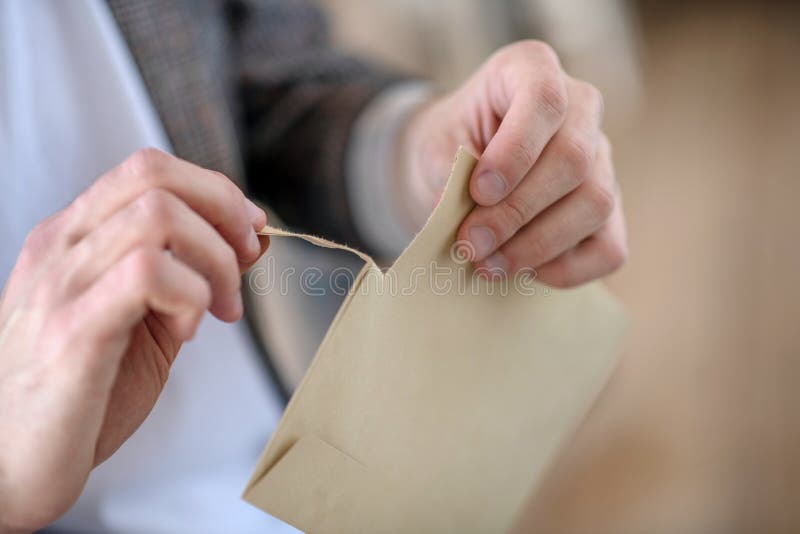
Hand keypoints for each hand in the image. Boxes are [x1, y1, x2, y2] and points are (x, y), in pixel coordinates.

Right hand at [0, 149, 268, 532]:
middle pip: (154, 174)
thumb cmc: (83, 394)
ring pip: (158, 215)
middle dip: (222, 210)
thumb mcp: (148, 320)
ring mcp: (61, 284)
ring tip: (218, 309)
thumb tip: (254, 238)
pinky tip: (187, 330)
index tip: (249, 231)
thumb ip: (193, 275)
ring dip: (213, 259)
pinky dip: (190, 294)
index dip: (214, 190)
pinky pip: (147, 273)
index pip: (149, 169)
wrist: (11, 466)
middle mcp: (62, 248)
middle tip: (245, 262)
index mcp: (75, 238)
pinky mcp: (72, 330)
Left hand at [399, 41, 626, 286]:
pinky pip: (609, 248)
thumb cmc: (449, 147)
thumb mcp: (435, 146)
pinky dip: (565, 269)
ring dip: (536, 245)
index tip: (479, 191)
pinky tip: (523, 271)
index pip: (544, 99)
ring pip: (595, 204)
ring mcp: (602, 159)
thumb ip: (449, 172)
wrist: (457, 169)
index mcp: (532, 69)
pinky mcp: (610, 211)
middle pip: (573, 160)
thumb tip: (463, 218)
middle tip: (471, 244)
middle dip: (517, 212)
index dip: (515, 151)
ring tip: (487, 264)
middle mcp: (580, 108)